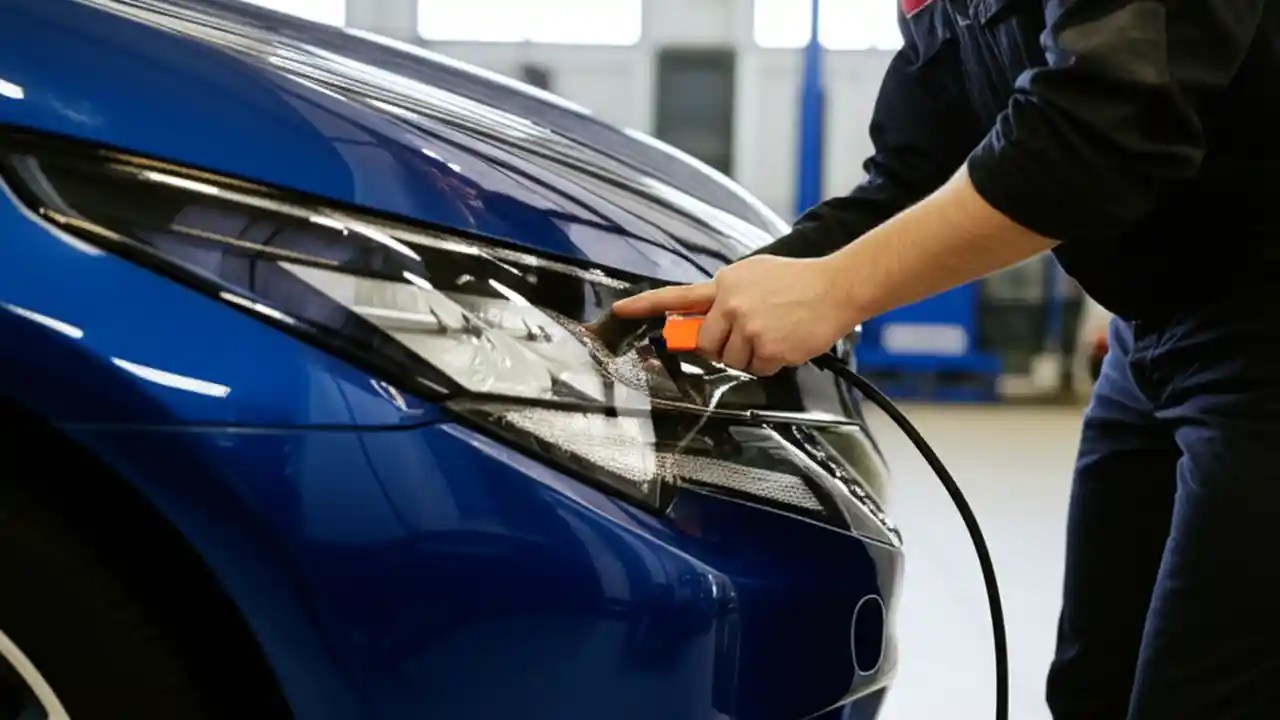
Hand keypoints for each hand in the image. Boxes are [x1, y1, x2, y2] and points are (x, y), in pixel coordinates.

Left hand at [610, 255, 860, 375]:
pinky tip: (786, 342)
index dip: (646, 305)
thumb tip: (703, 324)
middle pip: (707, 344)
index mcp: (725, 283)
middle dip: (725, 346)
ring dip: (752, 355)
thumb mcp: (755, 276)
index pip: (678, 296)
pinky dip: (772, 362)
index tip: (619, 310)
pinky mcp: (766, 346)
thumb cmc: (799, 282)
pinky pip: (757, 369)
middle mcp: (730, 303)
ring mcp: (747, 326)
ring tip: (776, 332)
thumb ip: (726, 297)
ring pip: (731, 360)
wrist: (837, 286)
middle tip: (752, 333)